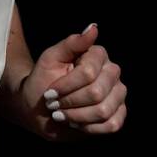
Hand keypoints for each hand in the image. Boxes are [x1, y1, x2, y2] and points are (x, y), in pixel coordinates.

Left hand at [17, 22, 126, 140]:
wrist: (38, 108)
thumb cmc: (43, 80)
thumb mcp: (50, 59)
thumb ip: (71, 43)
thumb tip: (93, 28)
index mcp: (98, 55)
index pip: (89, 73)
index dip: (66, 86)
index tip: (50, 91)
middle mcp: (112, 72)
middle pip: (97, 93)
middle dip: (70, 102)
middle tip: (54, 104)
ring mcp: (117, 94)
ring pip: (104, 110)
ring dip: (76, 116)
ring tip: (62, 114)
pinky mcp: (117, 114)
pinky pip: (112, 125)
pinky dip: (89, 127)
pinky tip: (76, 123)